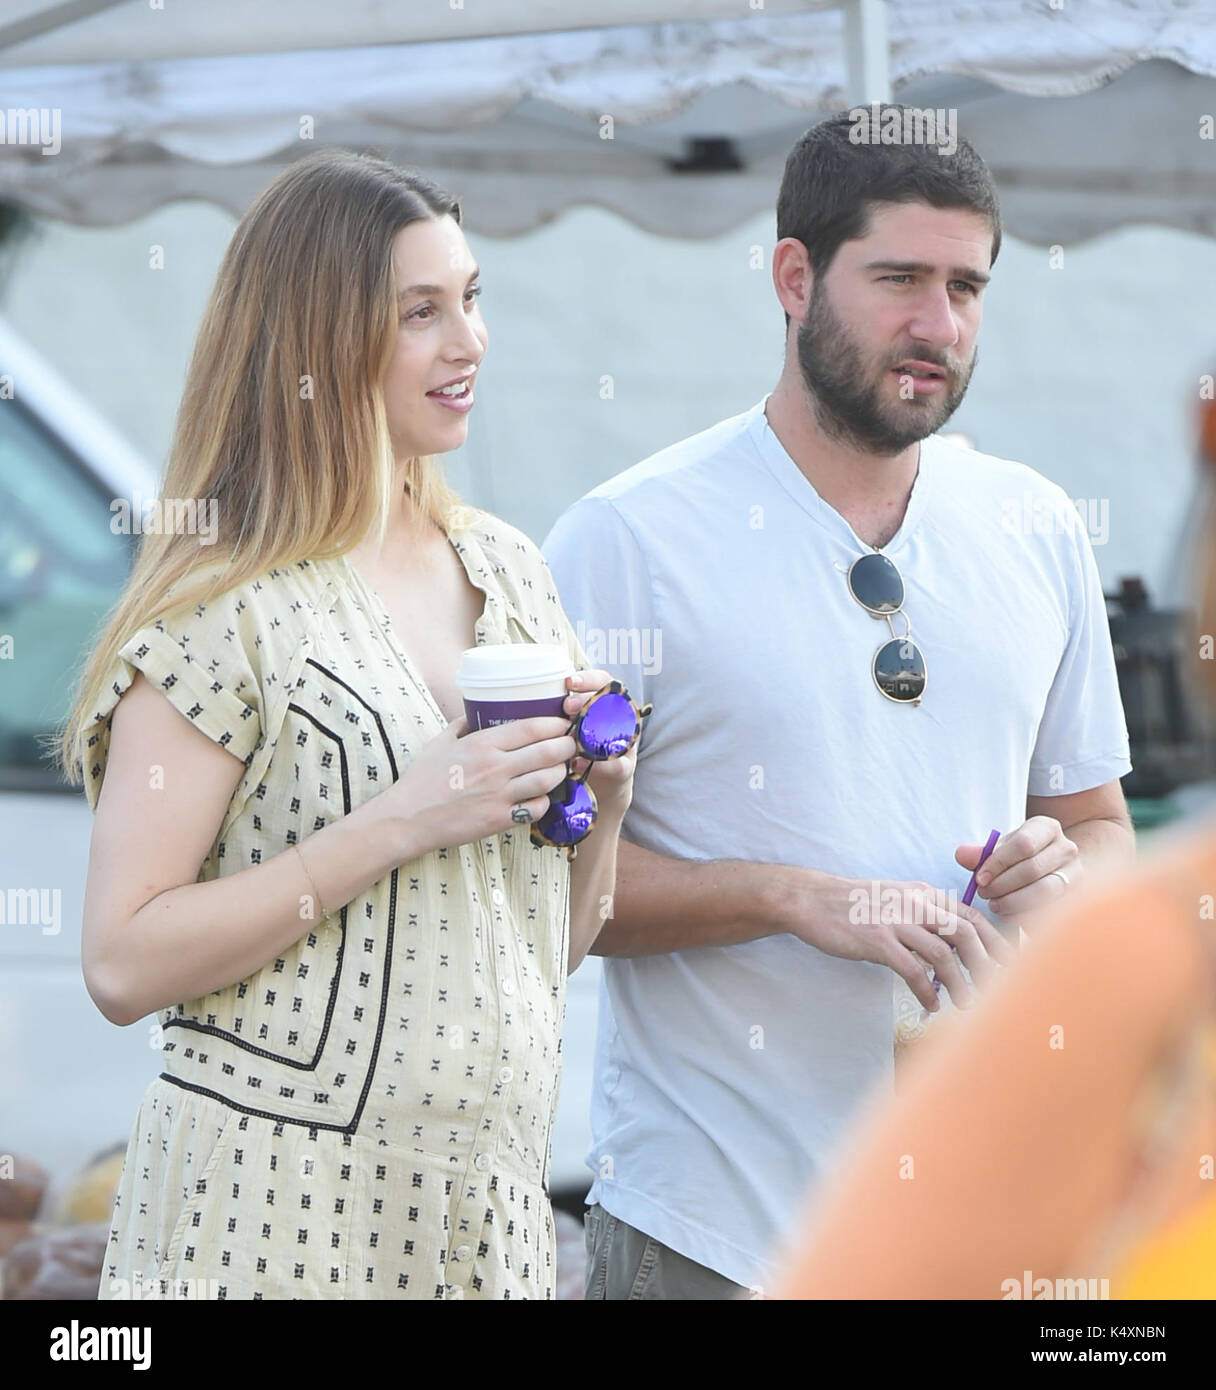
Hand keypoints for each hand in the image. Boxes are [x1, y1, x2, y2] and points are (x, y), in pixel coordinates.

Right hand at [381, 715, 576, 857]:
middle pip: (548, 752)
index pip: (532, 727)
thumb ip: (461, 725)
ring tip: (561, 768)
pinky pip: (536, 808)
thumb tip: (476, 712)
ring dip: (561, 772)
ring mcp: (499, 795)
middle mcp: (495, 768)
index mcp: (481, 744)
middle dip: (567, 746)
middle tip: (571, 744)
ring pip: (548, 780)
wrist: (408, 819)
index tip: (563, 723)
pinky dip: (545, 801)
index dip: (555, 724)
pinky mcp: (500, 819)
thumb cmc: (422, 780)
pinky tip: (542, 796)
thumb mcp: (439, 743)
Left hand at [561, 669, 639, 819]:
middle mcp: (621, 719)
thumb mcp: (571, 728)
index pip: (603, 681)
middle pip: (612, 701)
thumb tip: (535, 702)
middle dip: (589, 701)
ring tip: (574, 735)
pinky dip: (599, 764)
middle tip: (568, 706)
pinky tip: (579, 763)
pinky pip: (617, 764)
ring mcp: (626, 743)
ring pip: (620, 729)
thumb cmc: (578, 749)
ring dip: (597, 730)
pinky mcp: (626, 769)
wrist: (598, 785)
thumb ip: (561, 715)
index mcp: (607, 703)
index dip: (588, 679)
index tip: (569, 682)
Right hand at [773, 871, 1016, 1012]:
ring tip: (967, 1005)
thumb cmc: (855, 905)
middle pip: (966, 935)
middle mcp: (916, 903)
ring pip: (943, 955)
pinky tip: (931, 1004)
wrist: (812, 900)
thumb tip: (955, 949)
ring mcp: (896, 920)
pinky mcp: (876, 940)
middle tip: (1000, 992)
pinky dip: (926, 991)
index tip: (1015, 966)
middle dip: (988, 966)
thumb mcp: (897, 901)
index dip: (998, 943)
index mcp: (924, 894)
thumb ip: (926, 919)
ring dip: (960, 984)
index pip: (973, 918)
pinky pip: (912, 969)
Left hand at [955, 817, 1080, 923]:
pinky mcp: (1077, 897)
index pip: (1023, 844)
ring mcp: (1076, 874)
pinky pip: (1050, 909)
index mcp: (1047, 828)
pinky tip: (1010, 914)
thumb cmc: (1019, 858)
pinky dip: (1026, 914)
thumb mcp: (1000, 850)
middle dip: (1002, 884)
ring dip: (1012, 901)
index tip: (979, 878)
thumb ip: (979, 853)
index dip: (997, 863)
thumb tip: (962, 855)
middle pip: (1031, 869)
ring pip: (1043, 891)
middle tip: (983, 893)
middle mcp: (1067, 848)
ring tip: (994, 904)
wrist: (1055, 867)